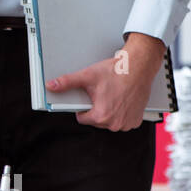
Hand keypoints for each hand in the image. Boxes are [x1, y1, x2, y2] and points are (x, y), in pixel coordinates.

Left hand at [45, 32, 164, 130]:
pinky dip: (120, 113)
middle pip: (96, 121)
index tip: (88, 98)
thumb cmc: (116, 72)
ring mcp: (127, 123)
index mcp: (102, 116)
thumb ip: (67, 82)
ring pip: (109, 122)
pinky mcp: (136, 120)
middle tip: (101, 94)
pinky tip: (121, 100)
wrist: (138, 67)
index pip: (82, 119)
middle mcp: (115, 123)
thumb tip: (51, 85)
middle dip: (96, 109)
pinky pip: (122, 121)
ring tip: (112, 96)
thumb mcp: (87, 76)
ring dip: (108, 112)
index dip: (82, 108)